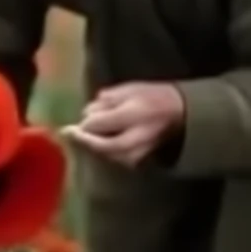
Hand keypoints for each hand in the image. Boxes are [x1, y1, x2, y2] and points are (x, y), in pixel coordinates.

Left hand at [62, 81, 184, 167]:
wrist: (181, 115)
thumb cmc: (154, 96)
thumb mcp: (131, 89)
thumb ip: (108, 99)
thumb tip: (87, 112)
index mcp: (132, 116)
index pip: (98, 126)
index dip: (83, 125)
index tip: (68, 126)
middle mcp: (134, 139)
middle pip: (101, 146)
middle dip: (84, 140)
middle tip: (68, 134)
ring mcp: (138, 154)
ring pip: (107, 154)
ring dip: (93, 147)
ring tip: (83, 138)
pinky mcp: (139, 162)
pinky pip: (115, 158)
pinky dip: (104, 151)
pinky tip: (100, 143)